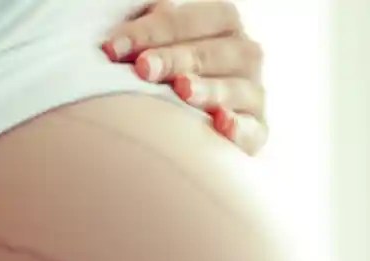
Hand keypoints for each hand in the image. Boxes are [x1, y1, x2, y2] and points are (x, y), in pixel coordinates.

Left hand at [103, 1, 268, 154]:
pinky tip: (220, 123)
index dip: (150, 31)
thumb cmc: (168, 74)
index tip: (111, 49)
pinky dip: (239, 127)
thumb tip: (122, 27)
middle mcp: (244, 53)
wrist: (193, 123)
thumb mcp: (158, 44)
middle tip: (143, 68)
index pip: (188, 20)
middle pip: (212, 52)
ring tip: (182, 90)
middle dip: (175, 59)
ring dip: (209, 88)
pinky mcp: (258, 130)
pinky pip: (253, 129)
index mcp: (222, 22)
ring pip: (238, 87)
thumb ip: (149, 27)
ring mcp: (253, 92)